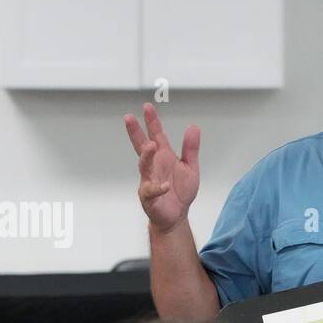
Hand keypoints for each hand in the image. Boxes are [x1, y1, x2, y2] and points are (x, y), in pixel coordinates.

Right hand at [124, 103, 199, 233]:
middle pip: (142, 146)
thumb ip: (190, 148)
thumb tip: (194, 126)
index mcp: (163, 157)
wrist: (176, 216)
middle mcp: (153, 166)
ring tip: (151, 146)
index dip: (152, 122)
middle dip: (136, 132)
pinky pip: (151, 191)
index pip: (156, 135)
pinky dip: (158, 188)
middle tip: (129, 118)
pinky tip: (166, 185)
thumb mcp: (190, 167)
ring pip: (144, 166)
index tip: (147, 106)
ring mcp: (148, 180)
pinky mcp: (149, 197)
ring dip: (146, 156)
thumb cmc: (180, 191)